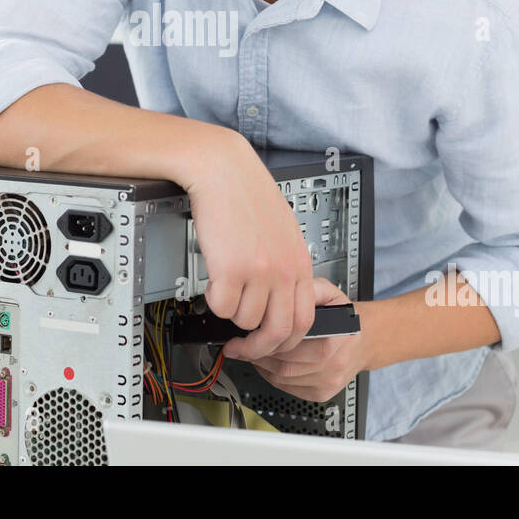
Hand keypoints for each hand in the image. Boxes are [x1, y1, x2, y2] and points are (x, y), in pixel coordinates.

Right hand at [181, 131, 315, 360]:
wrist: (223, 170)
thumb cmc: (248, 194)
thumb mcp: (283, 231)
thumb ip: (285, 265)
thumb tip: (278, 297)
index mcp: (300, 262)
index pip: (305, 321)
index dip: (285, 341)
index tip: (269, 344)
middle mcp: (284, 270)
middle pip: (278, 332)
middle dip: (257, 347)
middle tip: (241, 347)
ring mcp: (259, 272)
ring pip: (245, 321)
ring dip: (231, 315)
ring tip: (225, 293)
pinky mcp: (231, 270)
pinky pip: (221, 307)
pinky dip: (214, 301)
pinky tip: (214, 281)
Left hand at [249, 278, 370, 403]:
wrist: (365, 340)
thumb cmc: (344, 317)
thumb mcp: (329, 292)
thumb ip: (308, 288)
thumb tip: (282, 290)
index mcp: (332, 337)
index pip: (288, 344)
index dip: (263, 340)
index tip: (245, 336)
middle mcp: (332, 362)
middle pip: (282, 364)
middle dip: (258, 354)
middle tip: (243, 344)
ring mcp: (327, 381)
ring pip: (282, 379)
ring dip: (262, 366)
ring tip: (254, 352)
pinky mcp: (322, 393)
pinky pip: (288, 389)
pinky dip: (272, 377)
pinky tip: (269, 364)